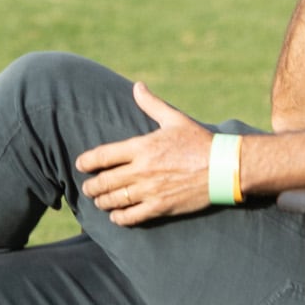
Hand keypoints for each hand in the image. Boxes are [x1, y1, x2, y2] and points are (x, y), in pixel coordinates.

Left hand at [77, 81, 213, 226]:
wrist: (223, 167)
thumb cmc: (199, 142)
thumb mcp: (174, 119)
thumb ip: (152, 104)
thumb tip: (137, 86)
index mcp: (142, 147)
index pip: (103, 155)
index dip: (87, 161)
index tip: (81, 164)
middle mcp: (142, 170)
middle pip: (105, 181)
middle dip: (92, 186)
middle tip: (88, 188)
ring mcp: (150, 190)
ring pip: (115, 200)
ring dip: (102, 202)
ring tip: (99, 202)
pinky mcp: (160, 207)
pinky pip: (132, 216)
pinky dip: (120, 218)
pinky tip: (116, 217)